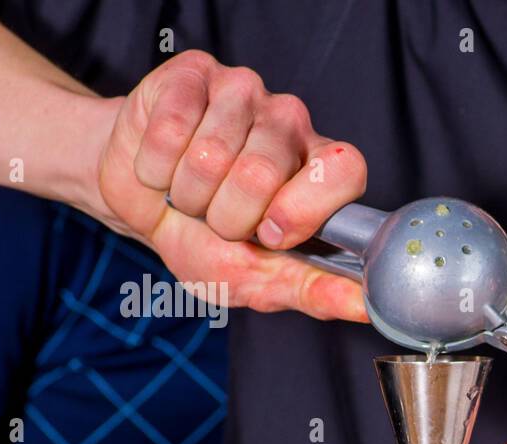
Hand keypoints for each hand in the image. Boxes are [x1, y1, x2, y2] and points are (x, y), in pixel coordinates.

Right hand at [94, 50, 367, 320]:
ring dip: (187, 195)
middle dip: (225, 218)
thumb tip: (366, 307)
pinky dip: (155, 168)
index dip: (304, 209)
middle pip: (262, 174)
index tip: (271, 235)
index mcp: (322, 169)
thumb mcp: (260, 280)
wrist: (139, 201)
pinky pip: (171, 131)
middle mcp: (292, 123)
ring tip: (191, 194)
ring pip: (210, 155)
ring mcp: (245, 91)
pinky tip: (164, 166)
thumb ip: (314, 291)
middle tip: (219, 219)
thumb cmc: (206, 239)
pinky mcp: (195, 74)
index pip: (345, 170)